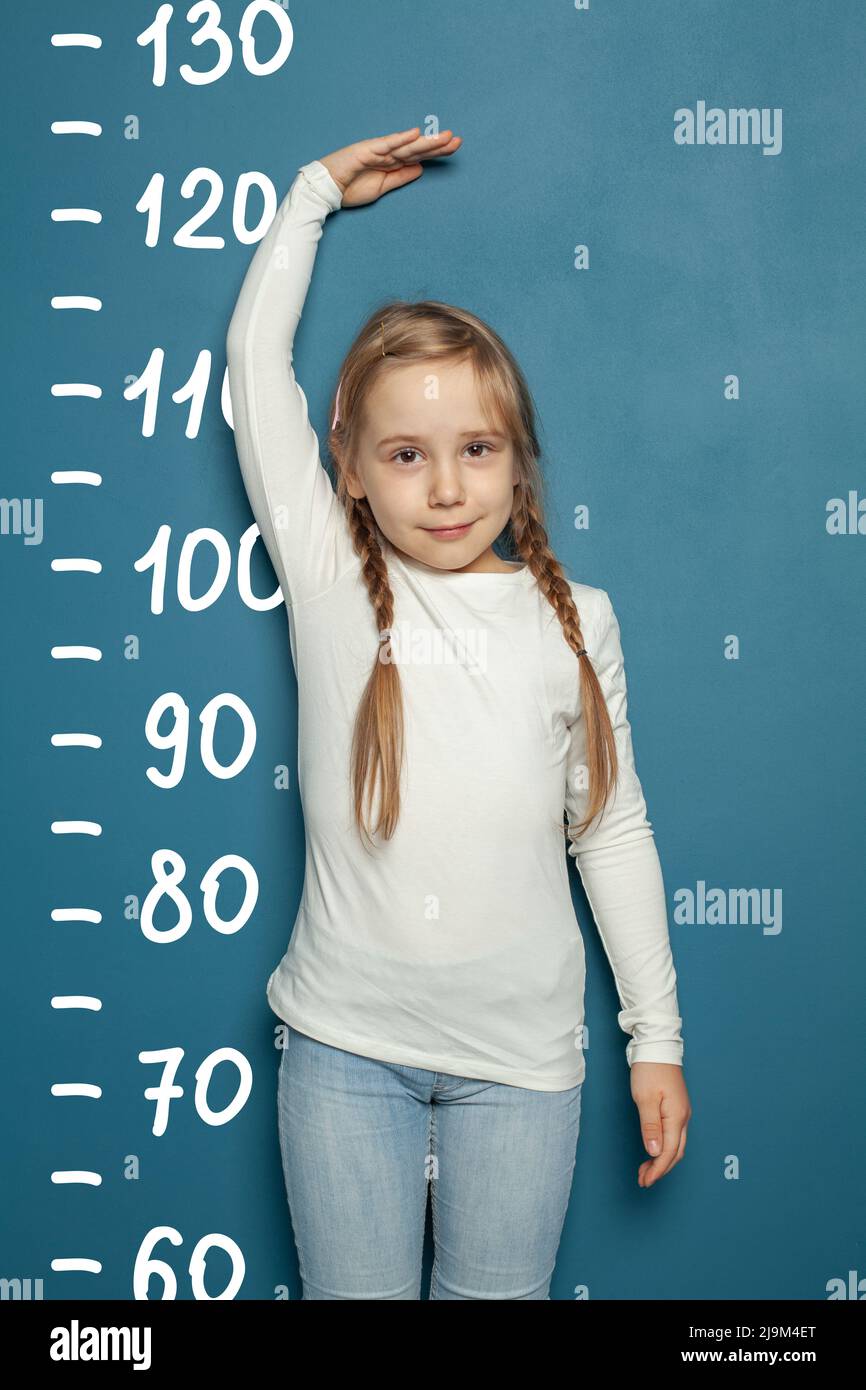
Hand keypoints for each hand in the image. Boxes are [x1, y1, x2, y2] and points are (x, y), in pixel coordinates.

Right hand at [317, 126, 461, 208]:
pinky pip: (387, 144)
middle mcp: (388, 154)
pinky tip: (416, 133)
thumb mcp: (383, 187)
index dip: (436, 152)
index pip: (418, 155)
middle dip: (437, 145)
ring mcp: (378, 150)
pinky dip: (401, 138)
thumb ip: (401, 177)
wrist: (328, 190)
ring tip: (444, 137)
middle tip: (457, 140)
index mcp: (392, 163)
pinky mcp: (367, 150)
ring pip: (407, 145)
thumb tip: (420, 168)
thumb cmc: (351, 188)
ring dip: (425, 141)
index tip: (454, 148)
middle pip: (417, 148)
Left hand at [630, 1062, 691, 1187]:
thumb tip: (655, 1152)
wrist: (657, 1046)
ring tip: (645, 1169)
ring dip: (662, 1159)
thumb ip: (651, 1126)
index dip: (657, 1169)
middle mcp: (683, 1117)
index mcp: (676, 1116)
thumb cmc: (650, 1069)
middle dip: (660, 1169)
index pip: (669, 1152)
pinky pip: (673, 1135)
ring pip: (675, 1144)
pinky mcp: (676, 1107)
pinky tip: (653, 1150)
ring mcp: (681, 1112)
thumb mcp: (645, 1098)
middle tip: (643, 1179)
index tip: (645, 1181)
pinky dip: (663, 1147)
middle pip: (675, 1152)